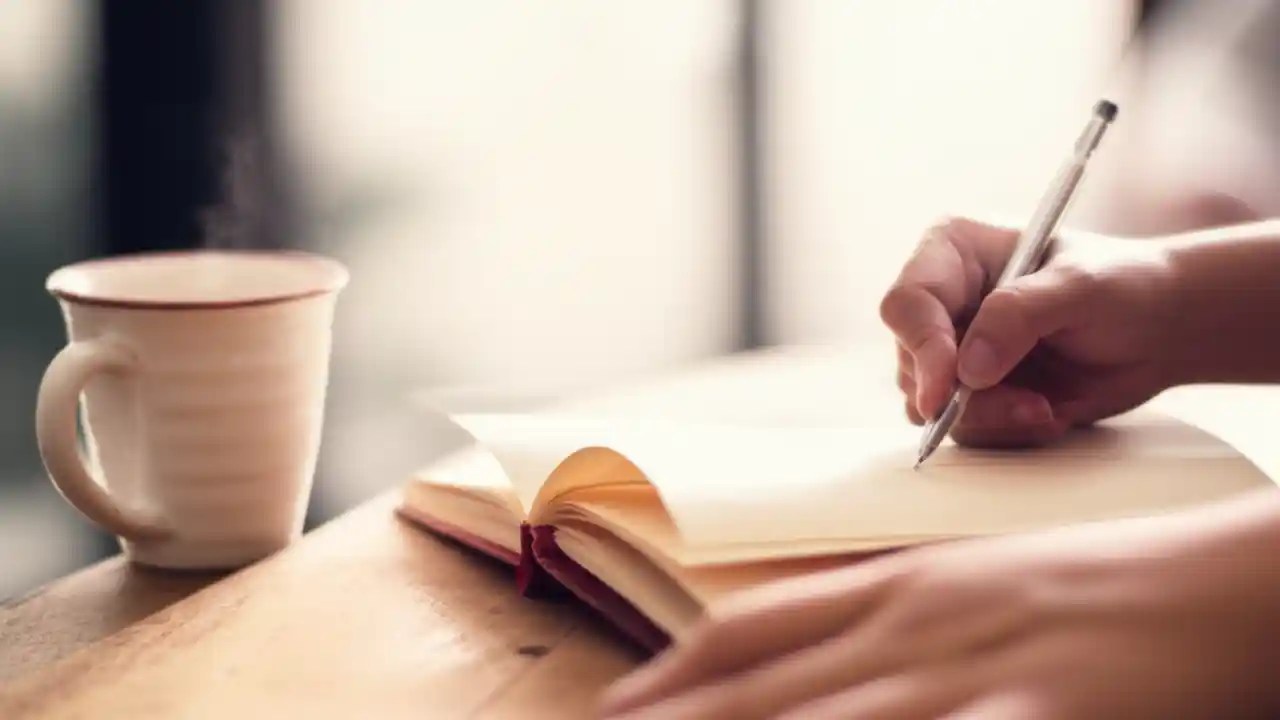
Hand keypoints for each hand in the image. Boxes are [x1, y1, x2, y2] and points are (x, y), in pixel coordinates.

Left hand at [599, 492, 1279, 718]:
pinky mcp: (1039, 716)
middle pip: (764, 684)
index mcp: (899, 585)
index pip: (754, 627)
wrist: (1222, 582)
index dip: (675, 669)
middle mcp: (912, 624)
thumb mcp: (978, 586)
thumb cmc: (1103, 586)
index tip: (619, 701)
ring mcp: (970, 671)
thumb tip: (820, 650)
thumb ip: (894, 614)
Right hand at [880, 217, 1178, 446]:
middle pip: (913, 363)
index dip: (922, 348)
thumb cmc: (1125, 286)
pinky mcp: (971, 391)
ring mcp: (953, 349)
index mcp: (952, 253)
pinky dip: (1004, 430)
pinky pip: (962, 428)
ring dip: (990, 417)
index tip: (947, 392)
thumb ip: (1019, 316)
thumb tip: (968, 368)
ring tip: (1047, 407)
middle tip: (1033, 404)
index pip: (907, 303)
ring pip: (931, 405)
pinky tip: (1047, 411)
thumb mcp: (1081, 286)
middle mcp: (942, 301)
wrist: (1160, 329)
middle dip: (968, 398)